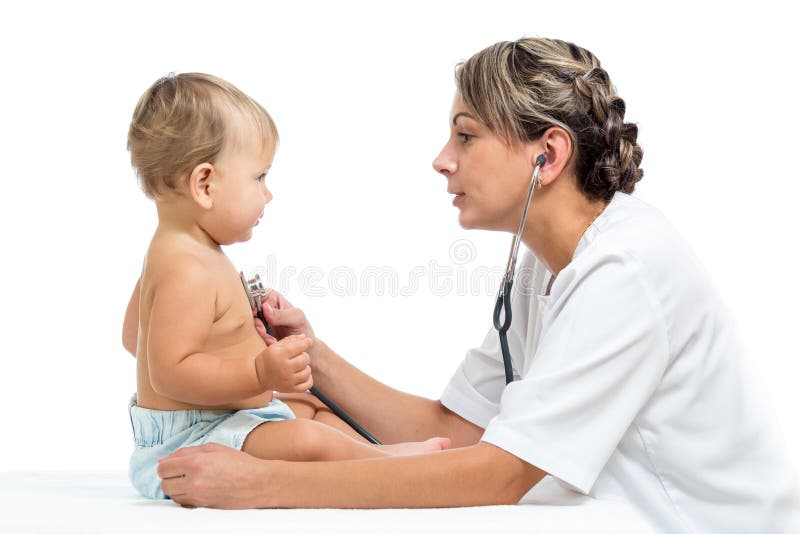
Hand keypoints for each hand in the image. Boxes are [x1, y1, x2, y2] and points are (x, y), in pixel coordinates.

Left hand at [157, 443, 275, 508]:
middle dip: (170, 477)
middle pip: (164, 483)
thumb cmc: (240, 464)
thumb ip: (186, 451)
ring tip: (191, 480)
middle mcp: (194, 481)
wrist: (258, 483)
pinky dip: (185, 497)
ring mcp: (198, 496)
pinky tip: (197, 489)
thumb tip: (165, 460)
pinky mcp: (202, 507)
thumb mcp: (214, 448)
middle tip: (182, 472)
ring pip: (172, 495)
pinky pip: (183, 503)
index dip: (166, 465)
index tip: (172, 465)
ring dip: (177, 488)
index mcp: (196, 462)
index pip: (163, 468)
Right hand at [254, 289, 314, 343]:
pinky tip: (272, 342)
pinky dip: (262, 340)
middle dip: (258, 324)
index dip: (255, 307)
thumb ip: (281, 314)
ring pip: (251, 325)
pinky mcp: (259, 331)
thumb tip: (265, 308)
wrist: (302, 344)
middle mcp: (263, 306)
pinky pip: (253, 335)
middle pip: (250, 312)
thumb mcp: (296, 318)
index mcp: (271, 296)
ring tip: (272, 340)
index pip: (255, 296)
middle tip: (265, 332)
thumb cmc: (302, 326)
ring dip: (261, 334)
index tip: (259, 317)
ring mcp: (260, 319)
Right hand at [255, 334, 313, 392]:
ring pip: (307, 371)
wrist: (258, 376)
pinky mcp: (290, 389)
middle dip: (304, 356)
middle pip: (305, 359)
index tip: (308, 341)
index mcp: (280, 354)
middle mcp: (284, 368)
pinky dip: (308, 379)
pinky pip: (307, 385)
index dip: (306, 342)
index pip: (300, 346)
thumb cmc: (268, 359)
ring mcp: (288, 380)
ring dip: (305, 368)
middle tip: (298, 356)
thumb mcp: (275, 346)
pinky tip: (302, 375)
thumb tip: (305, 337)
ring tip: (298, 366)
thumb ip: (290, 340)